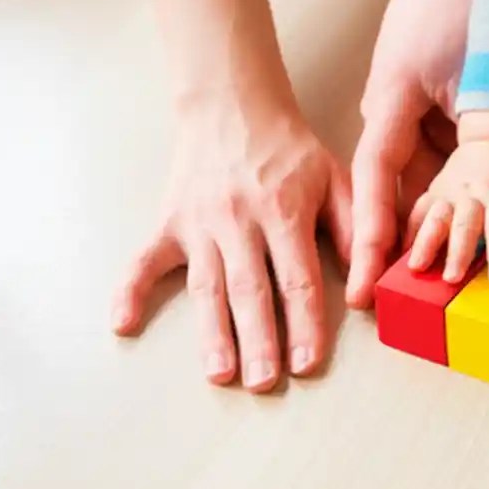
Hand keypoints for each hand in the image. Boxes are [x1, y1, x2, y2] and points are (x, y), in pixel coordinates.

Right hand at [112, 102, 348, 391]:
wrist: (232, 104)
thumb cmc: (291, 151)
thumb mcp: (337, 180)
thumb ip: (356, 232)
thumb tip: (367, 287)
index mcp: (285, 212)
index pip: (298, 279)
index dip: (305, 324)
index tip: (307, 363)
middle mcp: (240, 221)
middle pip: (251, 290)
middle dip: (258, 340)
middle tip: (263, 384)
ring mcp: (199, 224)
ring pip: (206, 286)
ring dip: (211, 333)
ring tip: (219, 374)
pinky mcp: (169, 222)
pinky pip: (144, 260)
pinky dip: (129, 290)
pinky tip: (121, 324)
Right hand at [407, 138, 488, 282]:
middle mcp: (474, 193)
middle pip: (464, 225)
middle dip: (457, 253)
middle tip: (451, 279)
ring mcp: (451, 191)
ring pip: (435, 218)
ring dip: (426, 244)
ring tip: (416, 268)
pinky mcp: (435, 190)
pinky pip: (419, 210)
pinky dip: (411, 231)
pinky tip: (405, 253)